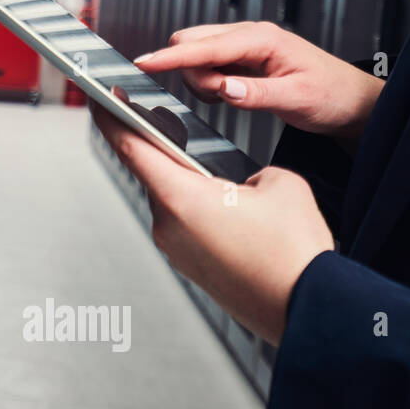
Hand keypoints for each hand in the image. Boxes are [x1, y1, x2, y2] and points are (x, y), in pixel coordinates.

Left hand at [91, 101, 334, 344]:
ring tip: (214, 169)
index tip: (100, 98)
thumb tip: (245, 182)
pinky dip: (198, 210)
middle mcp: (168, 226)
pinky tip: (227, 208)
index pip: (130, 147)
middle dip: (158, 147)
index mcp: (181, 198)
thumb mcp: (282, 184)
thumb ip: (252, 170)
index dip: (112, 118)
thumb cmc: (294, 254)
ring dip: (186, 182)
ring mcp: (176, 250)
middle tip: (162, 120)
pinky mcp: (190, 267)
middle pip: (151, 173)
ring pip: (172, 201)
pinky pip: (185, 226)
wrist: (309, 310)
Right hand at [135, 21, 383, 139]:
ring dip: (203, 81)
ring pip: (196, 56)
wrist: (351, 100)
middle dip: (191, 72)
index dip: (171, 57)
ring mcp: (244, 46)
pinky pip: (208, 65)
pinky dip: (210, 83)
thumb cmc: (331, 94)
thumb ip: (255, 95)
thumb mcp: (296, 100)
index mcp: (262, 39)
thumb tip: (223, 89)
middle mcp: (249, 36)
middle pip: (191, 42)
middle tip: (219, 97)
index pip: (205, 46)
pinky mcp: (241, 59)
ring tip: (234, 97)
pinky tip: (233, 94)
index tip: (144, 64)